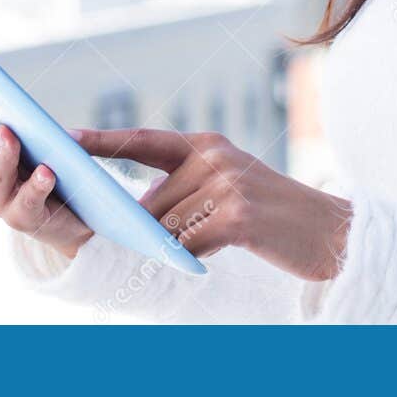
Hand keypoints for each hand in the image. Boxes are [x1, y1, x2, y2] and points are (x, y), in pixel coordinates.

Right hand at [0, 64, 93, 259]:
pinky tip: (46, 171)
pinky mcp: (26, 219)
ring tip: (8, 132)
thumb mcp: (34, 136)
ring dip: (1, 152)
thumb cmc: (50, 165)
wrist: (74, 214)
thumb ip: (22, 117)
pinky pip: (30, 200)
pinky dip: (37, 185)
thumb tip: (12, 97)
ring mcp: (0, 201)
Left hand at [73, 127, 352, 281]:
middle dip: (145, 230)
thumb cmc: (273, 218)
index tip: (67, 137)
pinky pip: (189, 245)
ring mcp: (226, 184)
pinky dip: (190, 258)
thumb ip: (186, 193)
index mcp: (208, 144)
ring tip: (196, 251)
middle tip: (141, 246)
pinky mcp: (236, 216)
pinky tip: (208, 258)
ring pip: (167, 227)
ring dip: (171, 249)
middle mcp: (214, 156)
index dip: (104, 140)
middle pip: (152, 202)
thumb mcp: (229, 190)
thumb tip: (136, 217)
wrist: (329, 233)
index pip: (144, 141)